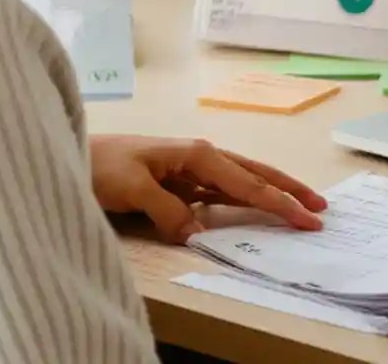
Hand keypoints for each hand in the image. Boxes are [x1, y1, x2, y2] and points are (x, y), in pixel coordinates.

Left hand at [90, 135, 326, 243]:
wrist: (67, 155)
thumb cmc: (99, 165)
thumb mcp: (132, 187)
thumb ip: (169, 211)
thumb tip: (198, 232)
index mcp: (198, 154)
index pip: (248, 183)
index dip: (280, 203)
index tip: (307, 219)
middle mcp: (202, 158)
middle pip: (256, 176)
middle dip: (289, 191)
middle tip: (320, 208)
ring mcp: (192, 170)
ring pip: (243, 183)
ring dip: (271, 194)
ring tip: (299, 206)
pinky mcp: (180, 184)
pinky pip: (221, 194)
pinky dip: (244, 201)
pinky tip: (255, 208)